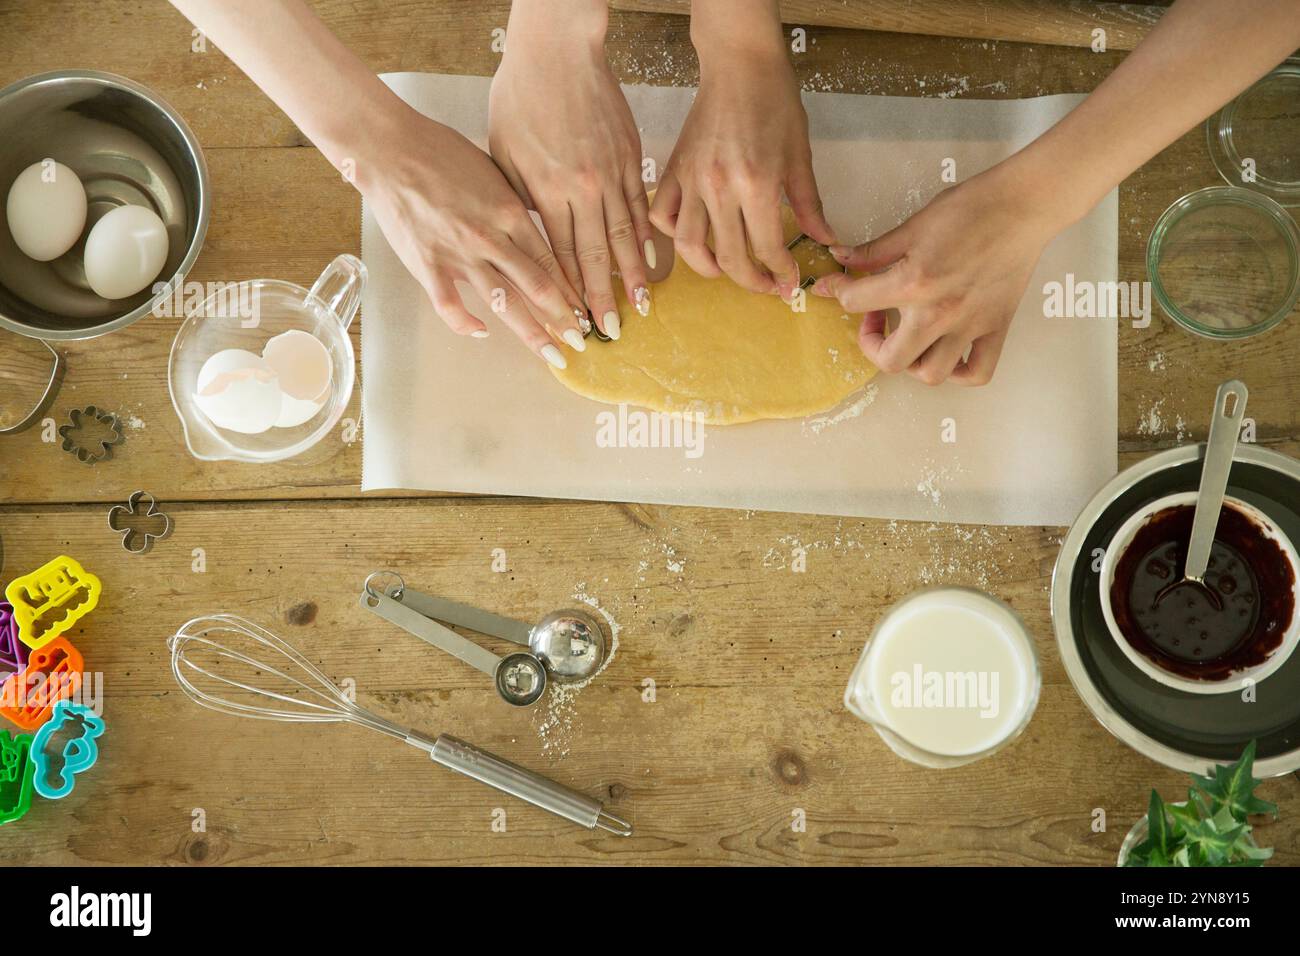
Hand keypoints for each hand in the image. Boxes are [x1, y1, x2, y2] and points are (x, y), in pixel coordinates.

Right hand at [361, 107, 586, 367]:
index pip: (551, 261)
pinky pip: (451, 305)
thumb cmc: (439, 151)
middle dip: (564, 319)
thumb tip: (529, 227)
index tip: (586, 311)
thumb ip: (511, 205)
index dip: (572, 291)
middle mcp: (492, 237)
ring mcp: (460, 253)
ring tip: (554, 355)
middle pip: (538, 287)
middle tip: (583, 342)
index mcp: (511, 211)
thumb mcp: (492, 171)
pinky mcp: (428, 264)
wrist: (390, 148)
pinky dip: (466, 323)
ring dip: (533, 332)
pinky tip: (482, 332)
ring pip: (506, 302)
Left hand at [489, 5, 651, 338]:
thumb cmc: (521, 95)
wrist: (558, 50)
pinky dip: (646, 236)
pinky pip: (640, 206)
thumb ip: (521, 199)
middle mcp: (583, 189)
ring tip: (644, 305)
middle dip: (604, 298)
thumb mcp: (503, 153)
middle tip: (613, 331)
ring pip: (624, 236)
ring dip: (632, 276)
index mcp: (547, 191)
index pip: (561, 256)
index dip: (569, 294)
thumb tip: (533, 237)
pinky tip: (651, 258)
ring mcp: (611, 173)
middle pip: (596, 256)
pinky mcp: (629, 156)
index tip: (576, 321)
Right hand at [650, 41, 831, 298]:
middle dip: (752, 281)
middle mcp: (720, 187)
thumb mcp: (800, 155)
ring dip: (710, 269)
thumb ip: (810, 205)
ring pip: (690, 246)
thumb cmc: (775, 102)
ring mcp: (691, 180)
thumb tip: (826, 241)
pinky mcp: (673, 171)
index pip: (768, 248)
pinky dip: (674, 234)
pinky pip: (664, 216)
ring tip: (729, 270)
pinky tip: (696, 236)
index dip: (782, 273)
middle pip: (730, 257)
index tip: (789, 283)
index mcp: (757, 183)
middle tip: (767, 285)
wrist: (740, 64)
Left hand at [812, 164, 1063, 385]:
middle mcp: (939, 313)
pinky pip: (977, 372)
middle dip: (872, 344)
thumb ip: (874, 251)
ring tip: (911, 336)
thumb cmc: (971, 208)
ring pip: (931, 374)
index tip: (838, 288)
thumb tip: (842, 259)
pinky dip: (960, 372)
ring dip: (912, 361)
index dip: (838, 292)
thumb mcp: (913, 226)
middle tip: (875, 318)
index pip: (856, 302)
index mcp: (913, 283)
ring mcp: (970, 326)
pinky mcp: (996, 328)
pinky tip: (948, 352)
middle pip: (890, 360)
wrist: (1023, 205)